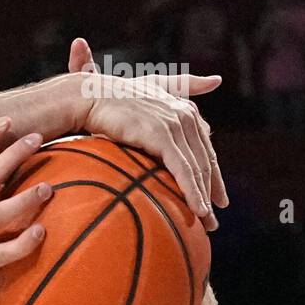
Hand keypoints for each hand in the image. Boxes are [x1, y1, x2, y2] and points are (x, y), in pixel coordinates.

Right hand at [62, 39, 225, 230]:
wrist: (88, 96)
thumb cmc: (113, 94)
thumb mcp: (154, 84)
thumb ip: (185, 84)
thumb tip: (217, 80)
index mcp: (186, 109)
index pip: (204, 148)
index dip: (212, 174)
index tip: (215, 197)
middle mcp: (186, 115)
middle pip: (205, 160)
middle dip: (212, 191)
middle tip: (213, 220)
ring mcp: (176, 125)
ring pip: (197, 168)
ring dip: (204, 199)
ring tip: (207, 224)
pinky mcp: (163, 136)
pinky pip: (183, 169)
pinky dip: (192, 191)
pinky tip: (198, 210)